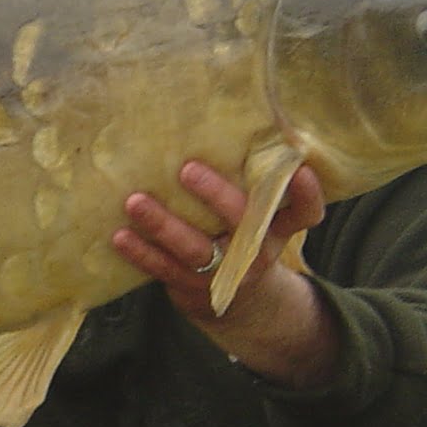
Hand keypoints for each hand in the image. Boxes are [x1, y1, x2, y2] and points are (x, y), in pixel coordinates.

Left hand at [112, 160, 336, 387]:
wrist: (240, 304)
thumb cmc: (242, 234)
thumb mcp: (259, 215)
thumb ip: (249, 183)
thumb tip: (216, 123)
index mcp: (277, 226)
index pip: (305, 212)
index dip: (306, 194)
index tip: (300, 169)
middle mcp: (256, 250)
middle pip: (242, 223)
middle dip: (216, 196)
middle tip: (187, 169)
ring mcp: (224, 273)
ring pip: (195, 249)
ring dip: (163, 225)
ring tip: (135, 201)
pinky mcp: (193, 287)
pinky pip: (164, 269)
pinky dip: (141, 252)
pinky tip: (120, 235)